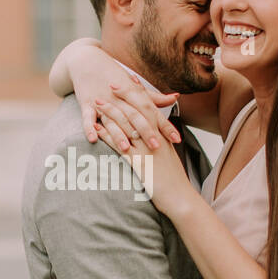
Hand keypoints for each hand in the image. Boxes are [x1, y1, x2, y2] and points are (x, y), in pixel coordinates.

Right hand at [89, 71, 180, 151]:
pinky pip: (87, 117)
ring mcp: (102, 100)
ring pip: (112, 119)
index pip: (152, 111)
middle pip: (135, 116)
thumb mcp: (133, 85)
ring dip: (119, 134)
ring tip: (126, 148)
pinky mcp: (85, 103)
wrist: (87, 61)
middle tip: (155, 147)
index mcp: (133, 93)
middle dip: (146, 132)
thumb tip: (175, 98)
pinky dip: (89, 128)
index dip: (165, 126)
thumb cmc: (113, 74)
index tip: (176, 139)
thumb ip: (153, 97)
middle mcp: (119, 98)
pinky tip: (93, 139)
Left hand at [95, 81, 196, 216]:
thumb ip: (163, 142)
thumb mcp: (170, 157)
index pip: (150, 107)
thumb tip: (158, 135)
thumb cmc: (174, 181)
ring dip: (111, 112)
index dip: (139, 92)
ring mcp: (148, 150)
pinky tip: (96, 129)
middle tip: (111, 84)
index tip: (129, 79)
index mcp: (163, 135)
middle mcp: (156, 138)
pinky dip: (108, 135)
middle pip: (138, 110)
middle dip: (123, 96)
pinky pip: (120, 145)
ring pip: (127, 124)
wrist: (181, 199)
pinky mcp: (140, 164)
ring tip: (98, 101)